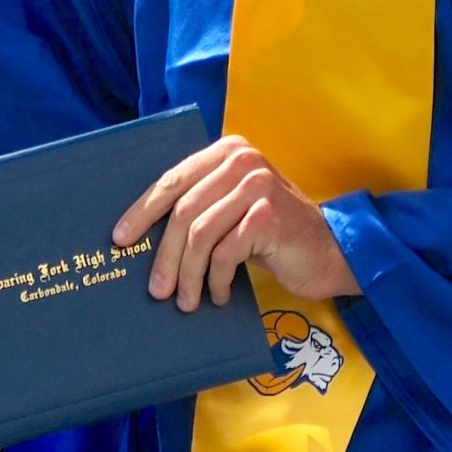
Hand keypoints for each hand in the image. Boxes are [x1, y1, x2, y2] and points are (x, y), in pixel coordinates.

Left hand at [112, 134, 359, 309]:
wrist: (331, 251)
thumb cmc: (273, 234)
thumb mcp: (233, 209)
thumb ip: (200, 206)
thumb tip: (140, 235)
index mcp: (227, 151)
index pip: (173, 180)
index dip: (142, 211)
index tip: (121, 240)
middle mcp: (242, 160)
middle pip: (183, 211)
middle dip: (164, 254)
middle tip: (156, 288)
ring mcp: (257, 185)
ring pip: (200, 234)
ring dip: (188, 274)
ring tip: (185, 300)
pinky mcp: (269, 216)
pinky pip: (225, 253)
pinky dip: (216, 280)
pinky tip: (217, 295)